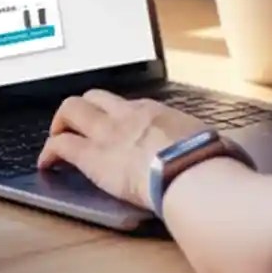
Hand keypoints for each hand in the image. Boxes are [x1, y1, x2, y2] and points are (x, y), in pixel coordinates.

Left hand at [37, 89, 209, 209]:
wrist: (193, 176)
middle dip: (80, 109)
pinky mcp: (92, 157)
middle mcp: (127, 115)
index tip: (115, 128)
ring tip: (56, 139)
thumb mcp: (212, 143)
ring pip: (70, 110)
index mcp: (154, 112)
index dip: (115, 115)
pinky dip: (49, 152)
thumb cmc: (208, 163)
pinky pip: (60, 145)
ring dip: (60, 123)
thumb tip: (224, 155)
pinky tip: (47, 164)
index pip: (126, 104)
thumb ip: (206, 146)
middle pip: (92, 97)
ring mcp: (108, 133)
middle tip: (76, 126)